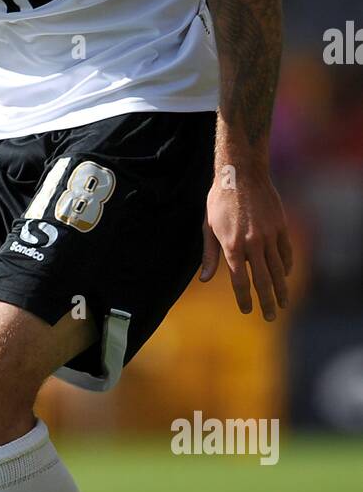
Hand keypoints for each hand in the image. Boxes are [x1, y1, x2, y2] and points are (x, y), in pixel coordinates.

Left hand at [199, 169, 292, 319]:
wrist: (241, 174)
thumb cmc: (219, 201)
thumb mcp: (208, 227)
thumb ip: (210, 255)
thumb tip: (205, 279)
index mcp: (232, 245)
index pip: (240, 280)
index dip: (244, 298)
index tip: (247, 310)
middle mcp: (253, 243)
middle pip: (263, 280)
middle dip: (267, 301)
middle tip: (269, 317)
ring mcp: (269, 234)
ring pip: (278, 268)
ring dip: (281, 288)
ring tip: (283, 303)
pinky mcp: (280, 226)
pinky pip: (286, 251)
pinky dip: (287, 265)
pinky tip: (286, 275)